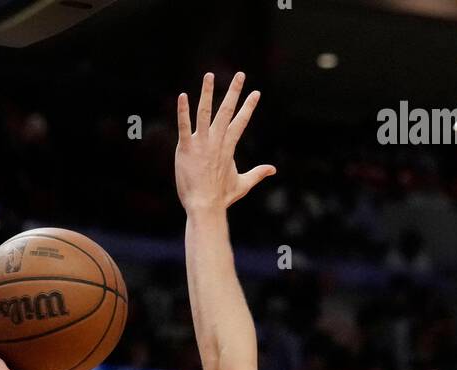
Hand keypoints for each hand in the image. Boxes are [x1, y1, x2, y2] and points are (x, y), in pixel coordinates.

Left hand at [176, 72, 275, 213]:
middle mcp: (216, 141)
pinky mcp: (186, 149)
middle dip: (234, 92)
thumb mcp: (243, 184)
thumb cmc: (222, 198)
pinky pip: (184, 126)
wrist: (205, 207)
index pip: (240, 122)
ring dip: (208, 93)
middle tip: (241, 74)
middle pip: (226, 111)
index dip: (248, 107)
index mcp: (228, 147)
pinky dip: (183, 111)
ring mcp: (201, 144)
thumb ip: (257, 174)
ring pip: (205, 113)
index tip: (256, 92)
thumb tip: (273, 170)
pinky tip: (183, 96)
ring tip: (209, 75)